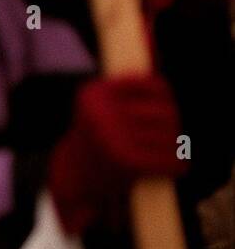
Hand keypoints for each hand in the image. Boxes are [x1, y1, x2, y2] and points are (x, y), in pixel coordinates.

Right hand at [47, 74, 186, 234]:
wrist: (72, 174)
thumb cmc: (99, 135)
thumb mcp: (103, 104)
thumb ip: (130, 89)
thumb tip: (160, 73)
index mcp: (95, 93)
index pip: (154, 86)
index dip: (165, 97)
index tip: (160, 107)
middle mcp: (101, 112)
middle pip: (168, 113)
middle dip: (171, 127)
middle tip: (161, 137)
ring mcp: (113, 136)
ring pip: (171, 138)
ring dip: (173, 148)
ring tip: (160, 153)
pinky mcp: (127, 161)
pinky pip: (170, 160)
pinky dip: (177, 166)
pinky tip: (172, 168)